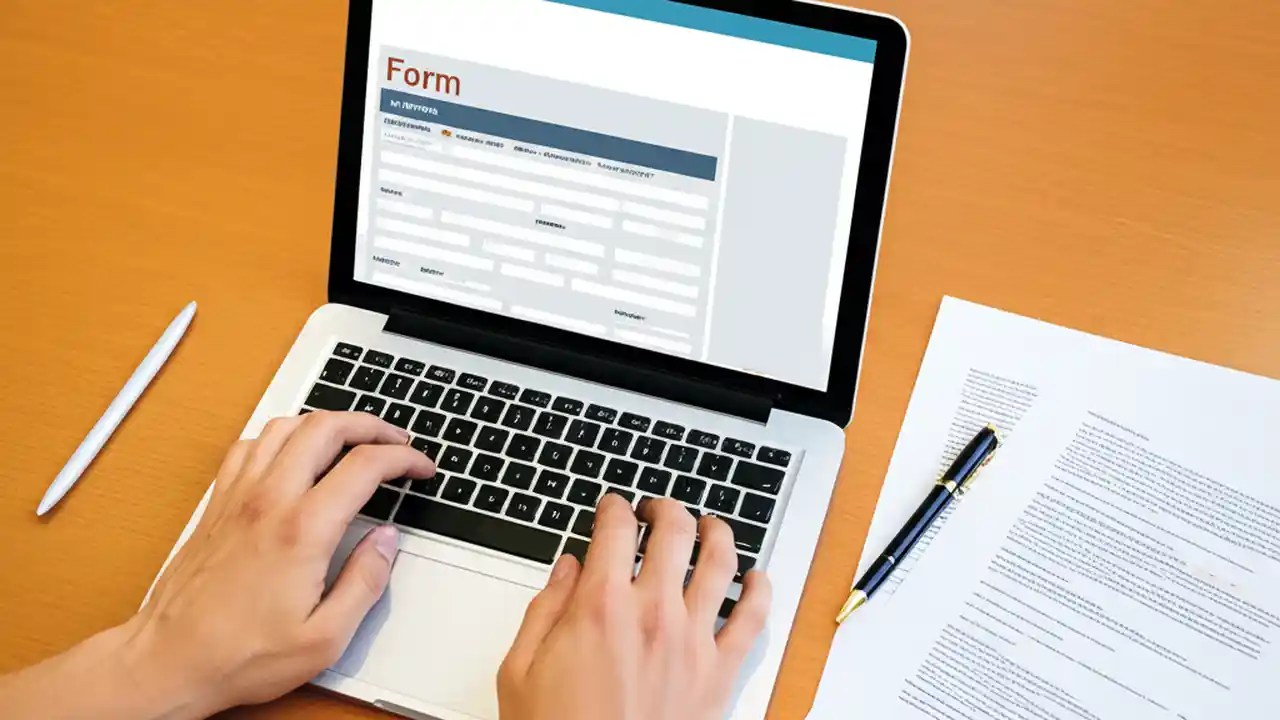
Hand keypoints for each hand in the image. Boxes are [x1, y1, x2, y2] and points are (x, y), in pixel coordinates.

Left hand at [122, 411, 432, 717]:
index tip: (420, 467)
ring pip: (286, 426)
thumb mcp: (326, 638)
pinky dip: (280, 436)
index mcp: (303, 531)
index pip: (365, 465)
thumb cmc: (241, 655)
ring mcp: (238, 496)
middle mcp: (269, 501)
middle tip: (395, 440)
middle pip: (326, 427)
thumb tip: (386, 541)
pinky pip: (249, 445)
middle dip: (370, 424)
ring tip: (351, 437)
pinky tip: (292, 451)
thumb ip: (366, 582)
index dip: (404, 458)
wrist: (171, 661)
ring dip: (326, 422)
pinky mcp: (217, 503)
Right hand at [497, 495, 771, 719]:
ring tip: (709, 526)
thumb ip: (545, 609)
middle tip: (657, 509)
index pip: (615, 528)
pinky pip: (753, 619)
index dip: (614, 506)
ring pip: (721, 561)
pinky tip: (755, 577)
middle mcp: (653, 614)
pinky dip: (760, 590)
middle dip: (665, 507)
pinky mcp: (721, 673)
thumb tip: (568, 568)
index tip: (613, 506)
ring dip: (716, 532)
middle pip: (674, 530)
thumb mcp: (521, 670)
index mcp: (600, 607)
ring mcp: (693, 641)